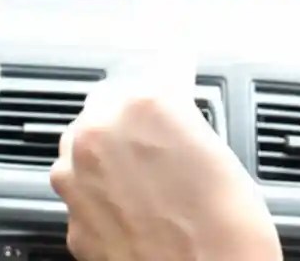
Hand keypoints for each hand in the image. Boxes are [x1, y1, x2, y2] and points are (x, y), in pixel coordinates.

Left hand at [50, 86, 280, 260]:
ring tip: (152, 173)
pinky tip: (137, 204)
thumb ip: (182, 124)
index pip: (159, 65)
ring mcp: (77, 179)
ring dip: (113, 149)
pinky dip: (104, 189)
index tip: (178, 62)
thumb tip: (172, 118)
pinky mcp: (70, 218)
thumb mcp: (220, 158)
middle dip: (136, 112)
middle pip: (113, 101)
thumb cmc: (229, 236)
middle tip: (167, 131)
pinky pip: (84, 186)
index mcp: (147, 106)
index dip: (174, 66)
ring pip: (88, 143)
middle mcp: (101, 134)